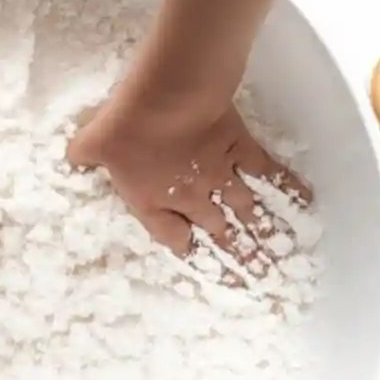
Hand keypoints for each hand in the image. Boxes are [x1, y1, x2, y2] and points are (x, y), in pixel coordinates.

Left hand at [67, 99, 310, 260]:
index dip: (186, 248)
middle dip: (236, 261)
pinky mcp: (242, 149)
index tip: (199, 258)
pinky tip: (307, 203)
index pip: (172, 236)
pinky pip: (269, 174)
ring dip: (265, 240)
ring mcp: (219, 176)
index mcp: (153, 202)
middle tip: (258, 282)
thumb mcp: (90, 142)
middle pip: (217, 235)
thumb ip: (83, 154)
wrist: (166, 97)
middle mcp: (190, 198)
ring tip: (282, 263)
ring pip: (247, 215)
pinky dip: (289, 189)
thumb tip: (72, 158)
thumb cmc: (126, 124)